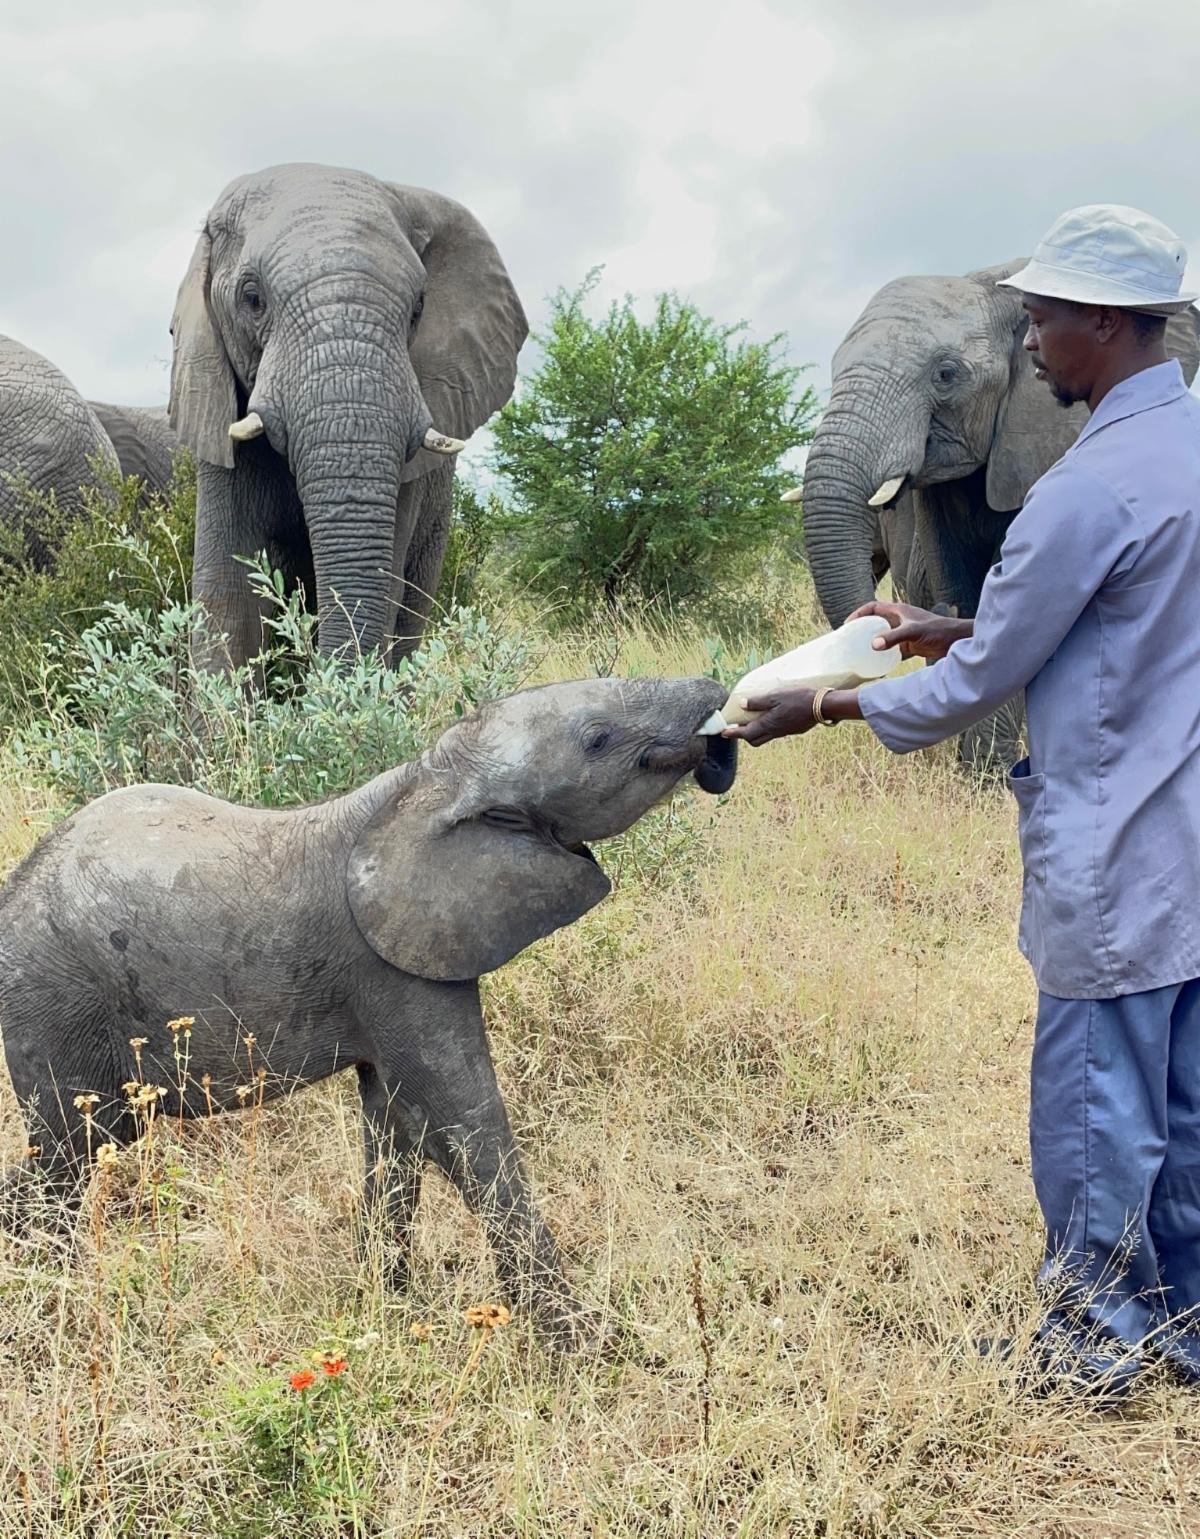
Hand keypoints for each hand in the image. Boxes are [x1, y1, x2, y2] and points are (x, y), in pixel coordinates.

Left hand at [721, 688, 818, 745]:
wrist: (821, 706)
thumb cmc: (798, 698)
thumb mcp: (775, 696)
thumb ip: (758, 702)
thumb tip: (742, 704)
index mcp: (768, 724)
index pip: (746, 733)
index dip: (733, 733)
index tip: (723, 733)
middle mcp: (775, 732)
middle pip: (754, 740)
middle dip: (744, 735)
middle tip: (737, 726)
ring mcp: (785, 732)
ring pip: (765, 737)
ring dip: (756, 732)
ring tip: (752, 721)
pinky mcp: (792, 730)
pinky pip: (776, 733)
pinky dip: (768, 728)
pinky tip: (770, 718)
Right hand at [847, 600, 972, 660]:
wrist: (958, 641)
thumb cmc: (939, 631)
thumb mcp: (913, 632)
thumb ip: (893, 638)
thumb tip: (873, 645)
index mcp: (899, 611)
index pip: (873, 607)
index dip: (859, 613)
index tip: (847, 625)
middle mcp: (900, 621)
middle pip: (875, 621)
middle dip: (861, 628)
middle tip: (848, 640)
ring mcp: (905, 634)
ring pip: (883, 636)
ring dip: (871, 642)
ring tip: (858, 652)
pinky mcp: (910, 646)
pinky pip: (892, 650)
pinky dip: (883, 655)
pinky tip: (877, 664)